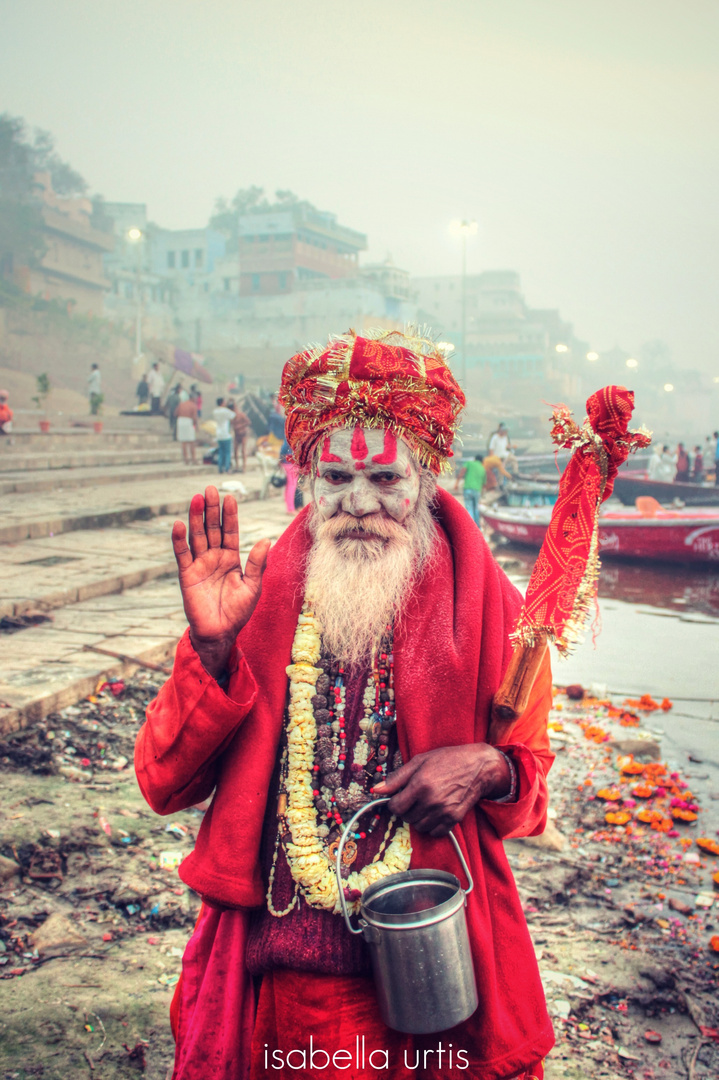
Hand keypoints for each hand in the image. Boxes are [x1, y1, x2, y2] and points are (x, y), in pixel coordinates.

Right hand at [172, 486, 270, 677]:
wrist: (220, 632)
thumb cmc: (238, 611)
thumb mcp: (253, 587)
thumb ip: (257, 564)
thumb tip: (265, 541)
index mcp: (231, 558)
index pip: (230, 531)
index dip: (230, 515)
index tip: (230, 497)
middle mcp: (214, 557)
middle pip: (212, 528)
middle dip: (212, 509)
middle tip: (210, 489)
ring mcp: (200, 564)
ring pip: (197, 536)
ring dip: (196, 518)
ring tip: (196, 498)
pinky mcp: (187, 575)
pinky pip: (182, 554)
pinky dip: (179, 540)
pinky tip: (178, 524)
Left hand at [373, 744, 510, 836]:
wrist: (478, 766)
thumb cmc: (447, 759)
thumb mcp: (419, 761)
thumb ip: (397, 778)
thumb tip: (377, 790)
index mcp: (420, 784)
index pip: (395, 807)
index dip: (394, 802)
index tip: (400, 797)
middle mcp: (431, 801)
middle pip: (406, 817)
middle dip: (406, 809)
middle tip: (414, 797)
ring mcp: (444, 812)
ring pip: (419, 827)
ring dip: (418, 818)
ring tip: (424, 804)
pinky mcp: (454, 819)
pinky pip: (434, 832)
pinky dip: (431, 825)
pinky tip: (434, 812)